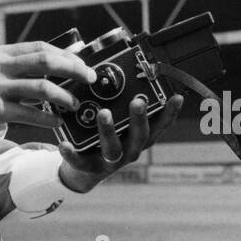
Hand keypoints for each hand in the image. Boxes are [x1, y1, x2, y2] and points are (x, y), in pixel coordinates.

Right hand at [0, 42, 97, 142]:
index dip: (66, 54)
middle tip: (92, 78)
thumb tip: (38, 66)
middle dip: (75, 69)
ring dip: (66, 97)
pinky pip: (31, 114)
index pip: (40, 47)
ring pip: (44, 88)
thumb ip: (7, 64)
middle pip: (48, 61)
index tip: (82, 63)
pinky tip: (57, 124)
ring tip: (76, 104)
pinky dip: (48, 119)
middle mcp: (0, 66)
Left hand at [57, 93, 183, 192]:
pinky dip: (73, 154)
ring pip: (113, 148)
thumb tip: (124, 68)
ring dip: (109, 130)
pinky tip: (65, 144)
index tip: (176, 97)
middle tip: (138, 102)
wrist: (85, 171)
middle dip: (140, 119)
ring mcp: (112, 161)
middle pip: (140, 136)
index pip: (160, 125)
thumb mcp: (120, 123)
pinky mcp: (90, 168)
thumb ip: (124, 102)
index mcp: (140, 137)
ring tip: (103, 113)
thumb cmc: (105, 138)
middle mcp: (131, 149)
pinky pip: (81, 162)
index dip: (170, 112)